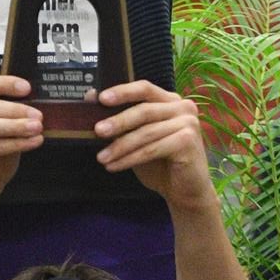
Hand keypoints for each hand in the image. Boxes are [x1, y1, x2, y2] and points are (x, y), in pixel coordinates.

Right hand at [0, 74, 42, 214]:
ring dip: (17, 126)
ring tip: (38, 128)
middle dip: (16, 110)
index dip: (4, 83)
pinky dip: (16, 143)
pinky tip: (34, 142)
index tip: (27, 88)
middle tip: (39, 115)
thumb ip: (12, 119)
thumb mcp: (4, 135)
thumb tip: (36, 106)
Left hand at [94, 80, 210, 203]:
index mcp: (170, 101)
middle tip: (97, 131)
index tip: (100, 98)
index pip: (144, 88)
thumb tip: (90, 97)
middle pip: (144, 110)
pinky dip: (130, 159)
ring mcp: (188, 123)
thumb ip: (120, 120)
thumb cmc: (160, 163)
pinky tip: (114, 166)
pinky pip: (152, 149)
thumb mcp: (136, 139)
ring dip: (120, 146)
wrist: (184, 191)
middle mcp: (183, 107)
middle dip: (118, 121)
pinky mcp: (188, 142)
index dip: (122, 92)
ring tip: (102, 157)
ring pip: (146, 133)